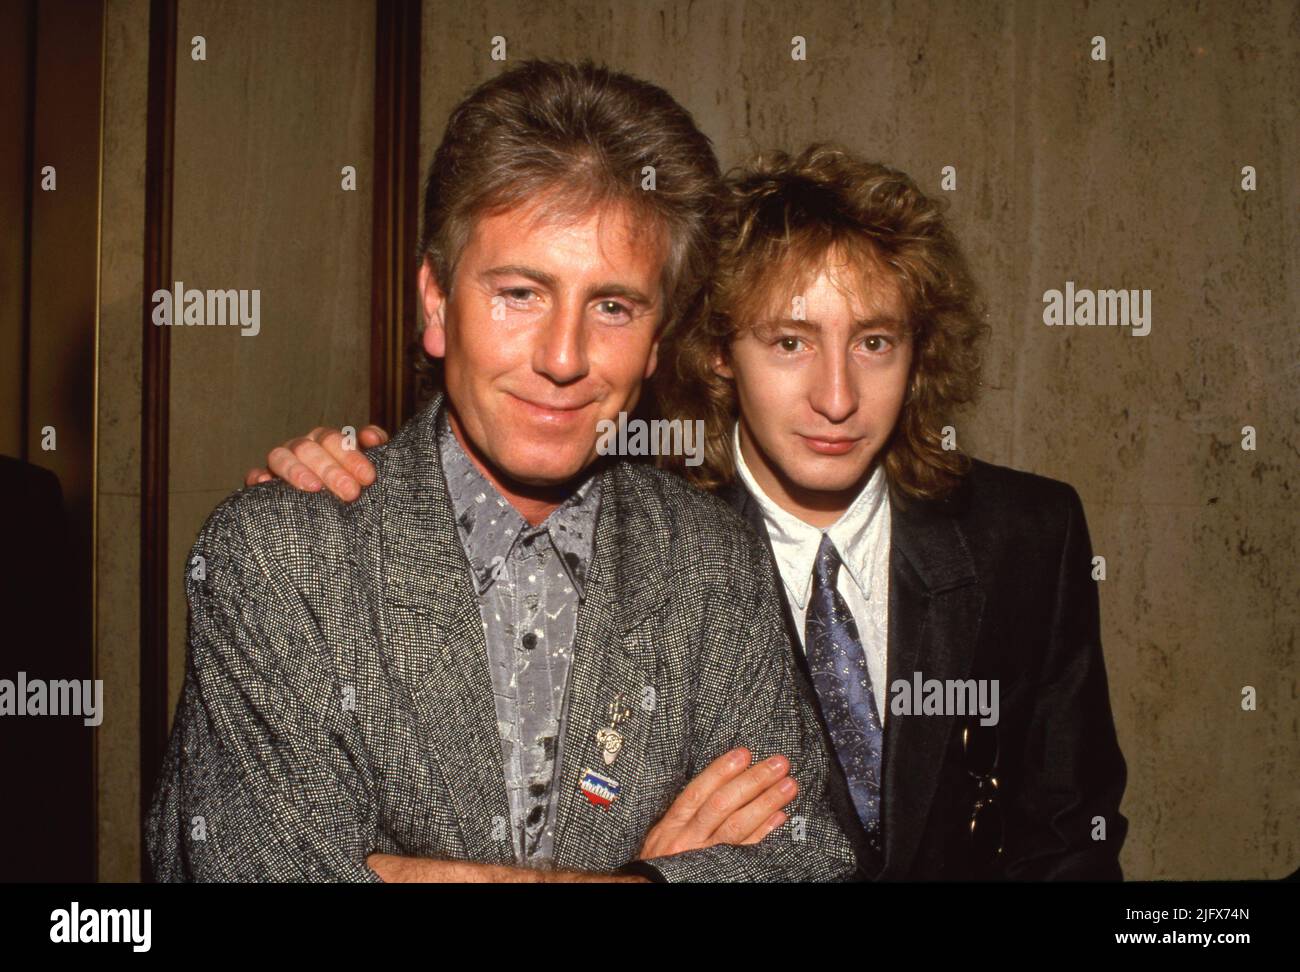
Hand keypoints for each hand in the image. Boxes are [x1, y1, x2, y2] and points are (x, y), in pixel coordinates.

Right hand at [244, 424, 388, 500]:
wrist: (331, 517)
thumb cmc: (354, 486)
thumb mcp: (367, 469)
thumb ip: (376, 449)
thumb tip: (370, 436)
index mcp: (325, 442)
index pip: (335, 439)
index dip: (351, 456)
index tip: (368, 477)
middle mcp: (301, 448)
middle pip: (309, 448)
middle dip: (331, 469)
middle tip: (350, 492)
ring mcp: (280, 463)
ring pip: (280, 456)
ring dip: (297, 470)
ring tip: (313, 488)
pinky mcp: (262, 481)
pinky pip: (255, 475)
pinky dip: (259, 477)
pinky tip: (267, 485)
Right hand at [637, 747, 796, 859]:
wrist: (651, 889)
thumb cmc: (662, 861)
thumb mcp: (664, 833)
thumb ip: (687, 812)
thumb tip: (724, 779)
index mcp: (672, 825)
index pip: (698, 791)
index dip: (721, 770)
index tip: (744, 753)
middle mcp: (688, 839)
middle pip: (722, 805)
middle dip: (752, 781)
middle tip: (778, 764)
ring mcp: (705, 857)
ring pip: (736, 827)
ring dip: (765, 803)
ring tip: (788, 786)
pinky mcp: (720, 873)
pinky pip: (745, 852)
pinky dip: (763, 832)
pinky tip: (779, 816)